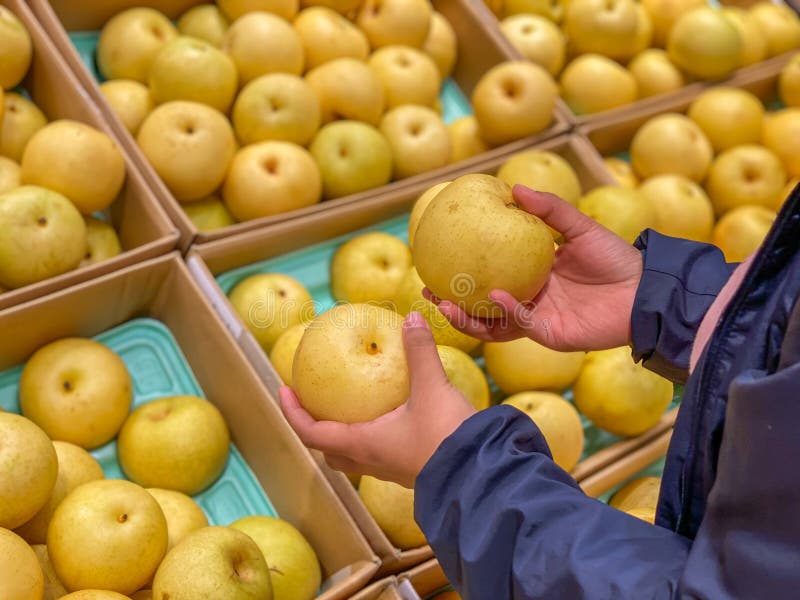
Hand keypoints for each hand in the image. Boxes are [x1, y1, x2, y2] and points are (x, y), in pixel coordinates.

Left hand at [279, 312, 475, 488]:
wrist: (481, 475)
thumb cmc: (446, 436)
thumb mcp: (432, 387)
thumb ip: (419, 352)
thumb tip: (411, 319)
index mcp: (362, 444)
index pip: (311, 432)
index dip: (292, 412)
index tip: (284, 389)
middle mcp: (371, 460)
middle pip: (330, 449)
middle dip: (317, 427)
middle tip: (315, 402)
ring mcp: (392, 469)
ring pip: (356, 455)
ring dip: (346, 433)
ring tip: (351, 406)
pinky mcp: (412, 469)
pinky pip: (382, 452)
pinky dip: (375, 434)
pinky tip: (393, 413)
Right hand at [425, 185, 643, 351]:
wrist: (644, 289)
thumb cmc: (616, 259)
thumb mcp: (579, 227)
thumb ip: (549, 210)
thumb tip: (514, 188)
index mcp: (532, 277)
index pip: (490, 278)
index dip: (464, 274)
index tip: (440, 261)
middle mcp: (529, 300)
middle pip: (482, 307)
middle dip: (453, 304)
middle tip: (430, 290)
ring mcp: (538, 320)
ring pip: (492, 325)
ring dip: (468, 318)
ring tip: (446, 303)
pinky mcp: (550, 335)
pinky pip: (521, 324)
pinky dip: (507, 311)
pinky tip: (498, 295)